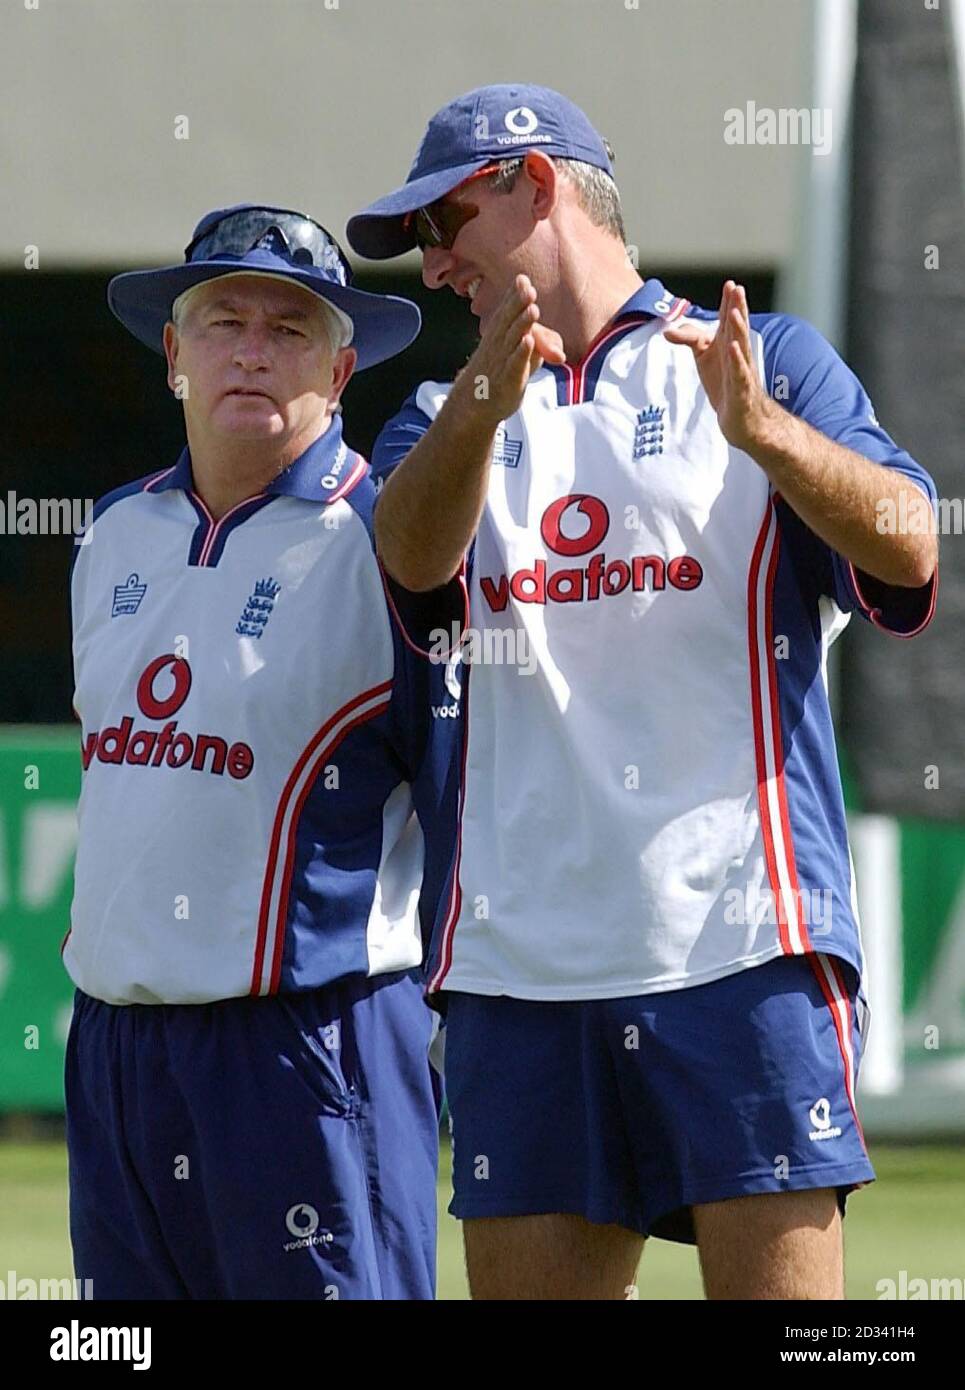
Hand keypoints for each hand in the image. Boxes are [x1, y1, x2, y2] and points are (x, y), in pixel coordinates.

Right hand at [456, 274, 564, 423]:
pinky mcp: (507, 381)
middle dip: (518, 305)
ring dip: (522, 324)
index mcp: (500, 334)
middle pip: (508, 321)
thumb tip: (557, 327)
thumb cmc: (500, 372)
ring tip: (533, 309)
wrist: (474, 403)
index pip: (506, 311)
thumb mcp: (523, 354)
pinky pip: (514, 365)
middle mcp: (498, 345)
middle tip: (528, 289)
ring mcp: (501, 363)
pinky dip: (521, 353)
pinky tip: (527, 341)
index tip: (522, 279)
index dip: (513, 296)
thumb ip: (544, 341)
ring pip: (512, 341)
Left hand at [663, 280, 774, 451]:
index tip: (730, 284)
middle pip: (737, 329)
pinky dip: (737, 362)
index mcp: (729, 344)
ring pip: (741, 348)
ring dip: (738, 330)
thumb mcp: (704, 356)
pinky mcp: (741, 392)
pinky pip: (740, 375)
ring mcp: (742, 373)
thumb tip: (667, 330)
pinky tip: (732, 349)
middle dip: (737, 308)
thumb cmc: (724, 383)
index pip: (729, 320)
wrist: (742, 419)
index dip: (729, 303)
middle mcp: (738, 355)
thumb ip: (690, 338)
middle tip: (736, 289)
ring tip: (734, 313)